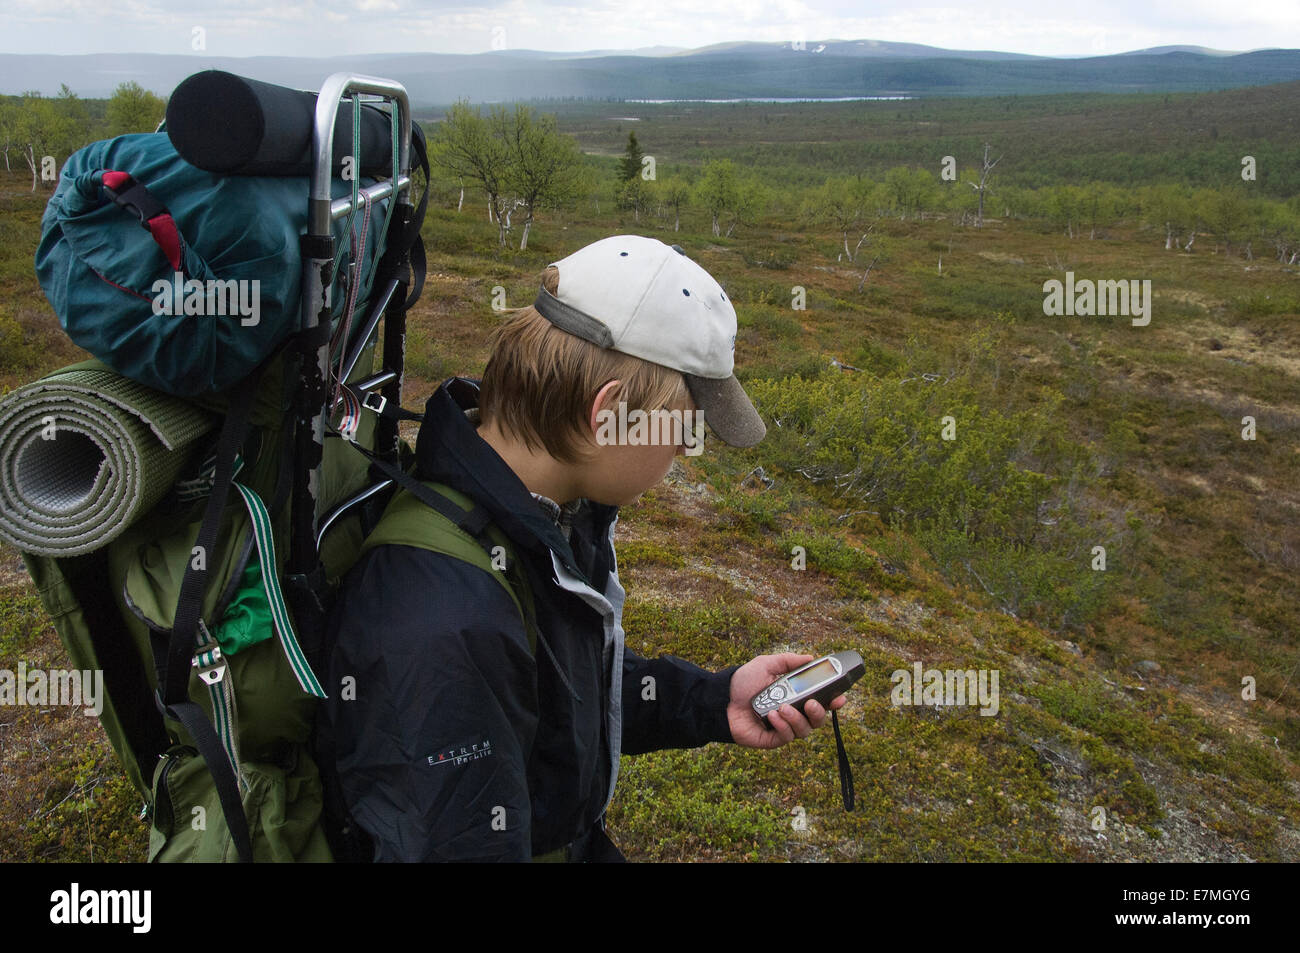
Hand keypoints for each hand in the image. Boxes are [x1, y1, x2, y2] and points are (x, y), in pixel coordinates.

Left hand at [727, 653, 846, 749]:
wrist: (721, 699)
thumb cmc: (743, 682)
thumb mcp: (767, 664)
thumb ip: (788, 661)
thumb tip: (811, 657)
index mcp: (795, 696)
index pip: (821, 701)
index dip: (834, 701)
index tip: (840, 697)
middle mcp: (792, 713)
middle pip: (818, 719)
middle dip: (819, 713)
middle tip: (811, 703)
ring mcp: (783, 727)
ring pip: (804, 730)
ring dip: (797, 719)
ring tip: (783, 708)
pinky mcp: (772, 739)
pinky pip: (787, 737)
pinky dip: (783, 726)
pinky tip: (772, 716)